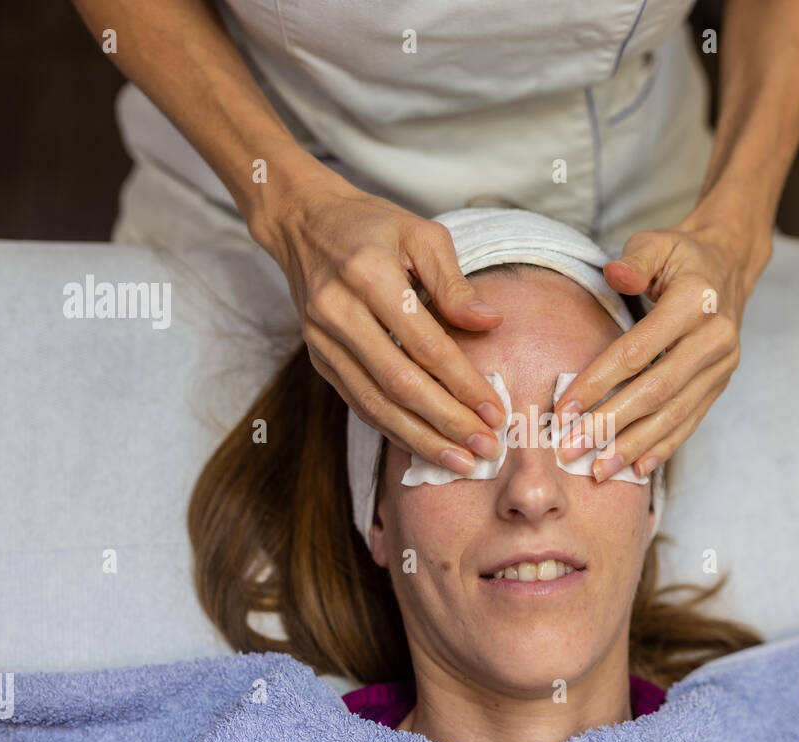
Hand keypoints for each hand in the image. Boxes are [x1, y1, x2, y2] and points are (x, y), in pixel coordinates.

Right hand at [252, 161, 507, 474]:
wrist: (304, 223)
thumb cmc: (373, 226)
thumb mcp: (421, 234)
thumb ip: (455, 282)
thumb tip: (489, 323)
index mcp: (369, 275)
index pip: (425, 343)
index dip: (462, 382)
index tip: (495, 411)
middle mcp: (338, 312)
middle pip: (399, 383)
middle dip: (446, 423)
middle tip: (486, 449)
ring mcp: (322, 340)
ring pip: (375, 403)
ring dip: (421, 439)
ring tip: (460, 462)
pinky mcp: (318, 358)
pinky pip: (359, 403)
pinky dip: (394, 430)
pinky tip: (425, 447)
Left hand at [554, 218, 770, 480]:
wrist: (729, 266)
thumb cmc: (681, 256)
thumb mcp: (658, 242)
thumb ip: (634, 259)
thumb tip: (615, 274)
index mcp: (696, 301)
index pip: (638, 351)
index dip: (599, 382)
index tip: (563, 409)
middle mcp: (715, 338)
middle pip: (655, 391)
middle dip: (610, 424)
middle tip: (570, 449)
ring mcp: (722, 366)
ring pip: (674, 414)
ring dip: (634, 446)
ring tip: (598, 470)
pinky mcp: (721, 383)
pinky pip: (691, 421)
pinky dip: (663, 447)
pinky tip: (636, 468)